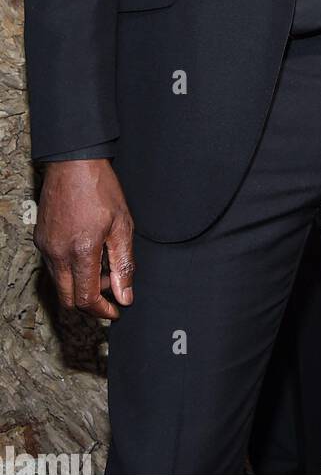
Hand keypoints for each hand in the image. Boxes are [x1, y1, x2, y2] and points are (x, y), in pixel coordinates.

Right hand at [34, 160, 134, 318]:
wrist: (73, 163)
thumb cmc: (100, 189)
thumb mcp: (122, 225)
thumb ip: (123, 264)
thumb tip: (125, 295)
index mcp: (81, 251)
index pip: (86, 299)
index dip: (103, 311)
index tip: (116, 310)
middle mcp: (58, 253)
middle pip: (68, 300)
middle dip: (90, 303)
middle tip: (111, 291)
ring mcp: (46, 247)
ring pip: (60, 285)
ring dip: (80, 286)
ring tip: (102, 267)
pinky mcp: (40, 240)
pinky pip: (54, 268)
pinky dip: (70, 272)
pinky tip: (87, 255)